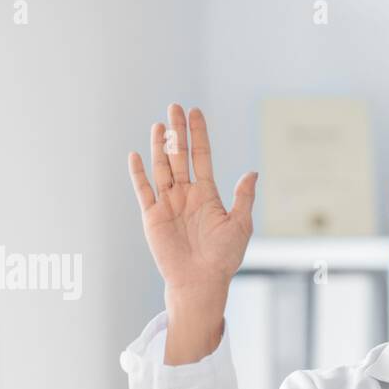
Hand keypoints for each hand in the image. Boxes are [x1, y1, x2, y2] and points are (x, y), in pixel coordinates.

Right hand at [127, 104, 256, 319]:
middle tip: (174, 107)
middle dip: (177, 132)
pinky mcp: (152, 216)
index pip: (201, 157)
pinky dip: (139, 173)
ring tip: (160, 125)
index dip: (198, 135)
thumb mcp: (240, 225)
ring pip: (162, 168)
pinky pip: (144, 190)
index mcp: (207, 194)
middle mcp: (186, 194)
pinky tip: (137, 155)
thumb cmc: (223, 258)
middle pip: (179, 156)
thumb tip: (252, 172)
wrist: (201, 282)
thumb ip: (243, 198)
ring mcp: (168, 203)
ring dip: (159, 147)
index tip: (196, 112)